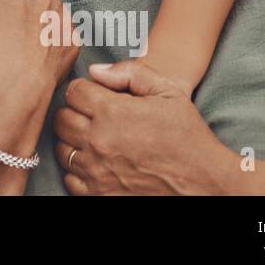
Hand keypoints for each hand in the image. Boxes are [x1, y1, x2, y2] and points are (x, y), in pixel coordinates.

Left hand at [52, 59, 234, 193]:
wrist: (203, 184)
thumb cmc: (187, 137)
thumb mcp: (168, 93)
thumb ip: (131, 73)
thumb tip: (95, 70)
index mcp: (112, 112)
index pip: (73, 91)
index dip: (84, 89)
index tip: (96, 96)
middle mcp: (98, 141)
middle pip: (61, 118)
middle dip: (75, 112)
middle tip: (93, 116)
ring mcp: (95, 170)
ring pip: (61, 147)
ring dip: (73, 140)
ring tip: (94, 138)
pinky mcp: (98, 194)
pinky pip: (69, 176)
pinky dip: (77, 168)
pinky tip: (96, 162)